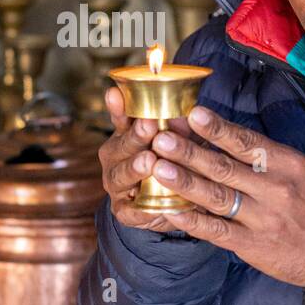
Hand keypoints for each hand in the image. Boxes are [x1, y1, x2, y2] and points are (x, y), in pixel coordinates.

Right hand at [99, 86, 199, 232]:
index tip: (117, 93)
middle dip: (135, 136)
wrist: (167, 204)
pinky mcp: (124, 211)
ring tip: (149, 161)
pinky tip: (152, 209)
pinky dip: (141, 210)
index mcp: (125, 137)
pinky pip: (130, 211)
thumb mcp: (181, 144)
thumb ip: (182, 131)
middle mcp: (115, 158)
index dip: (118, 108)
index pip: (121, 119)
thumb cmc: (174, 164)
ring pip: (121, 176)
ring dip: (135, 168)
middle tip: (149, 125)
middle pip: (122, 145)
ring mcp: (116, 185)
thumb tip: (188, 113)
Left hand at [148, 105, 304, 286]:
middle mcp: (274, 189)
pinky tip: (171, 212)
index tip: (193, 114)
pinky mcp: (253, 245)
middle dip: (190, 151)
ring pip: (218, 197)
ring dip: (185, 182)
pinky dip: (193, 222)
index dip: (218, 128)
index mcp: (287, 164)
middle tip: (161, 138)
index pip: (247, 142)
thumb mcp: (304, 171)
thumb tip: (225, 135)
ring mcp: (262, 219)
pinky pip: (218, 232)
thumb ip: (267, 155)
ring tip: (158, 168)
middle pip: (225, 167)